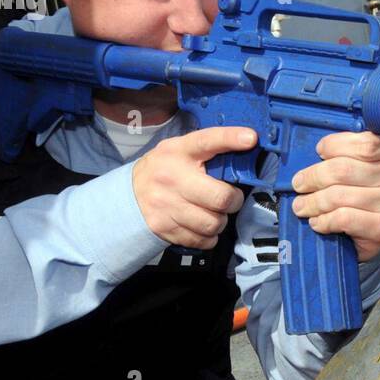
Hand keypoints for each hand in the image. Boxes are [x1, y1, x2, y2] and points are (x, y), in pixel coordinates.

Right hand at [131, 126, 253, 248]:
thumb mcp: (180, 150)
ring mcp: (166, 205)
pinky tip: (201, 224)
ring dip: (220, 221)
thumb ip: (208, 150)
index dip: (230, 138)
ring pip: (214, 223)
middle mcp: (172, 177)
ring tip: (213, 212)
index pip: (207, 141)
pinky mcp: (164, 228)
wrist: (128, 195)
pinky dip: (208, 236)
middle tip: (230, 199)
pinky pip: (202, 240)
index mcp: (179, 151)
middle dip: (233, 201)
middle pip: (220, 198)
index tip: (250, 139)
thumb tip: (248, 148)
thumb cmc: (165, 170)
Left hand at [289, 132, 379, 262]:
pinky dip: (324, 220)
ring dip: (313, 202)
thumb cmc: (357, 191)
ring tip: (301, 206)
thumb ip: (341, 154)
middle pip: (344, 169)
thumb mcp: (354, 165)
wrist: (368, 231)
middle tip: (299, 185)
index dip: (336, 145)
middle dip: (314, 177)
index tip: (319, 152)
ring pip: (339, 196)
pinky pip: (344, 218)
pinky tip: (317, 222)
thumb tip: (313, 153)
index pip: (365, 143)